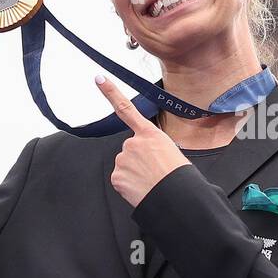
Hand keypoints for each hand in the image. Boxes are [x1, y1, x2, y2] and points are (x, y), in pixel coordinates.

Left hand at [94, 73, 190, 209]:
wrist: (175, 198)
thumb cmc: (179, 177)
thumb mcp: (172, 152)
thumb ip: (154, 147)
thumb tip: (148, 155)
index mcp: (149, 134)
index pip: (126, 109)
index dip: (110, 92)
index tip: (99, 79)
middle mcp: (132, 143)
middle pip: (130, 149)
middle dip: (138, 159)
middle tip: (154, 171)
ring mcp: (122, 159)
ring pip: (125, 164)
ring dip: (135, 172)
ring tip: (151, 181)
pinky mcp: (116, 176)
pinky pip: (121, 179)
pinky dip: (129, 184)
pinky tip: (141, 188)